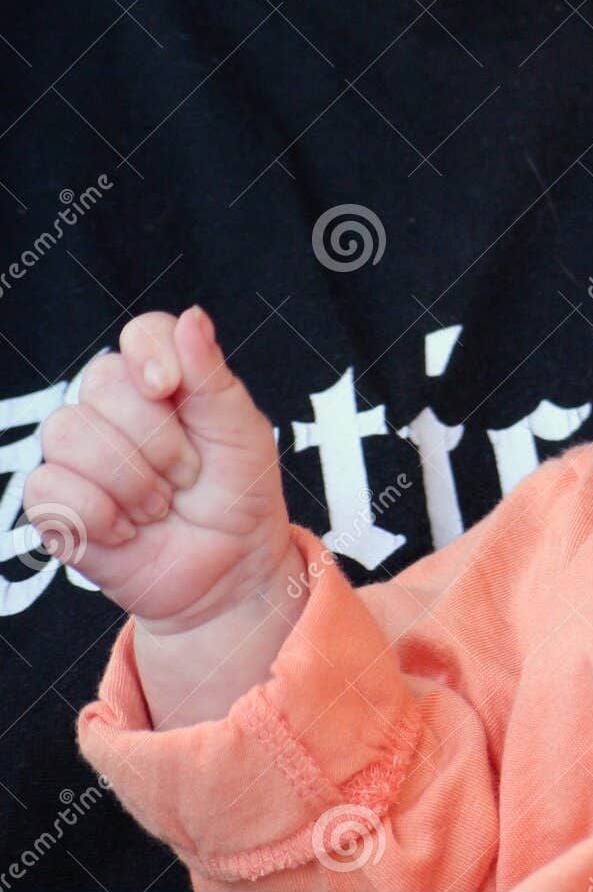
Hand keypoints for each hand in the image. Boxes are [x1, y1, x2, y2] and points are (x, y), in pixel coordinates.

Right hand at [24, 307, 304, 724]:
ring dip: (132, 482)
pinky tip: (128, 531)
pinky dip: (100, 516)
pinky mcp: (56, 502)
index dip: (150, 354)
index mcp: (165, 383)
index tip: (169, 387)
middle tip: (188, 476)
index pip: (142, 332)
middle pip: (102, 383)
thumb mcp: (244, 436)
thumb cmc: (239, 497)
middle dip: (159, 441)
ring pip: (69, 433)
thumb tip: (191, 319)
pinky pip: (49, 487)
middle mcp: (114, 409)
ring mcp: (79, 454)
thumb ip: (213, 379)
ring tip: (161, 508)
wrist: (231, 572)